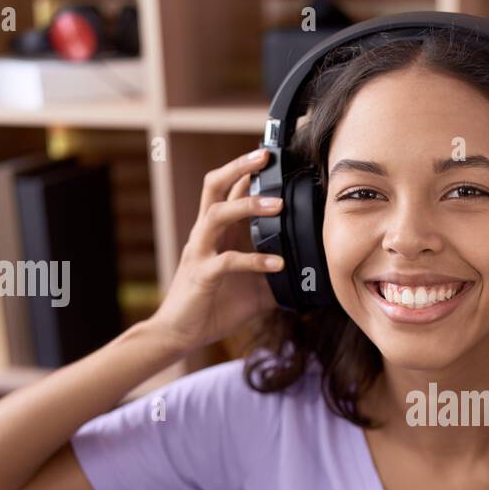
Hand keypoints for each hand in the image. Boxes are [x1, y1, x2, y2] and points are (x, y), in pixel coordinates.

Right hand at [148, 148, 284, 354]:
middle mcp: (205, 236)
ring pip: (217, 214)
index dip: (247, 171)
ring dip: (248, 206)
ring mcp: (200, 252)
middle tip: (265, 156)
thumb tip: (309, 278)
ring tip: (278, 205)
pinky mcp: (201, 275)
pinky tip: (277, 264)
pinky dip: (255, 260)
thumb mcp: (253, 291)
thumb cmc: (213, 308)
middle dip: (239, 167)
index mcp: (217, 234)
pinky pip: (227, 261)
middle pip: (214, 186)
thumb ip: (276, 278)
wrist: (179, 334)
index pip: (229, 191)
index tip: (273, 155)